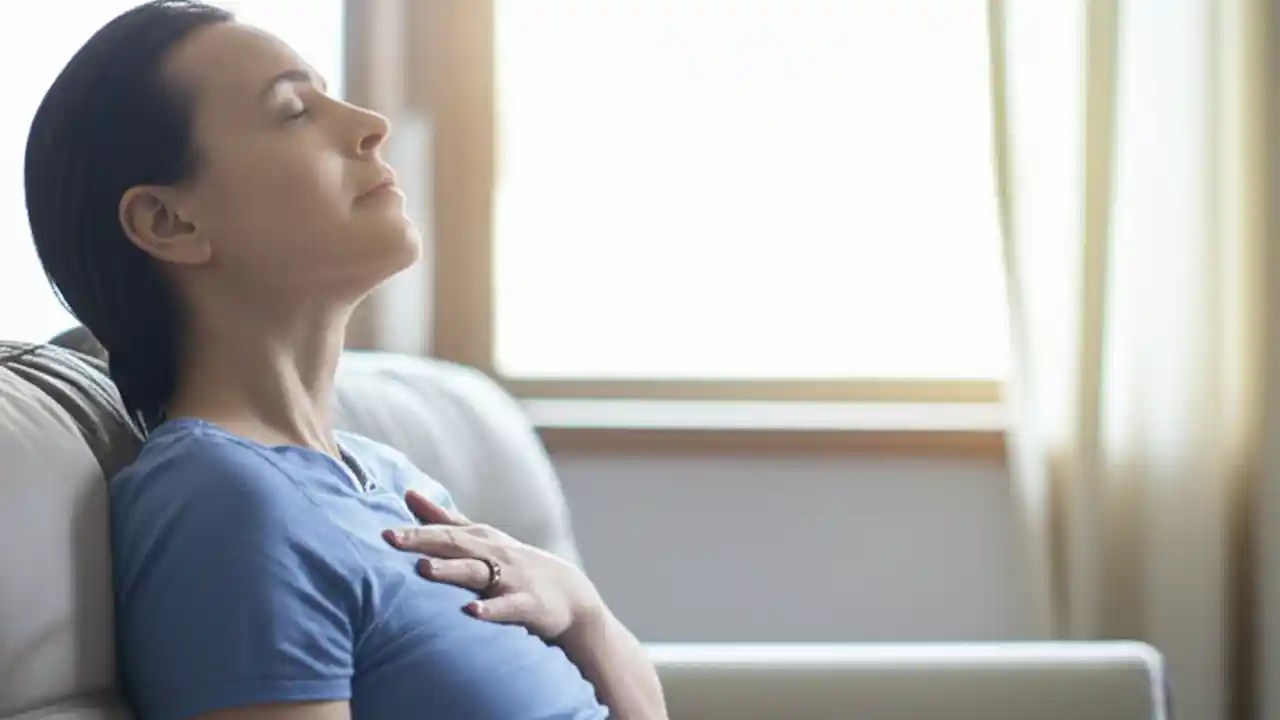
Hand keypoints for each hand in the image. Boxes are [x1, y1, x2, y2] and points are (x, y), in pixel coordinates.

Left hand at [382, 490, 604, 642]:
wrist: (569, 594)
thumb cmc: (514, 564)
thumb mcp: (481, 538)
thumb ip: (444, 519)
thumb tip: (409, 493)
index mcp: (479, 538)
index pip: (442, 530)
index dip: (412, 530)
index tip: (382, 532)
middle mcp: (493, 554)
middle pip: (454, 544)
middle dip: (422, 541)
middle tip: (390, 539)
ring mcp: (511, 579)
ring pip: (478, 572)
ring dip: (452, 569)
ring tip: (425, 568)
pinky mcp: (527, 605)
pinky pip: (507, 608)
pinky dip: (490, 610)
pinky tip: (472, 613)